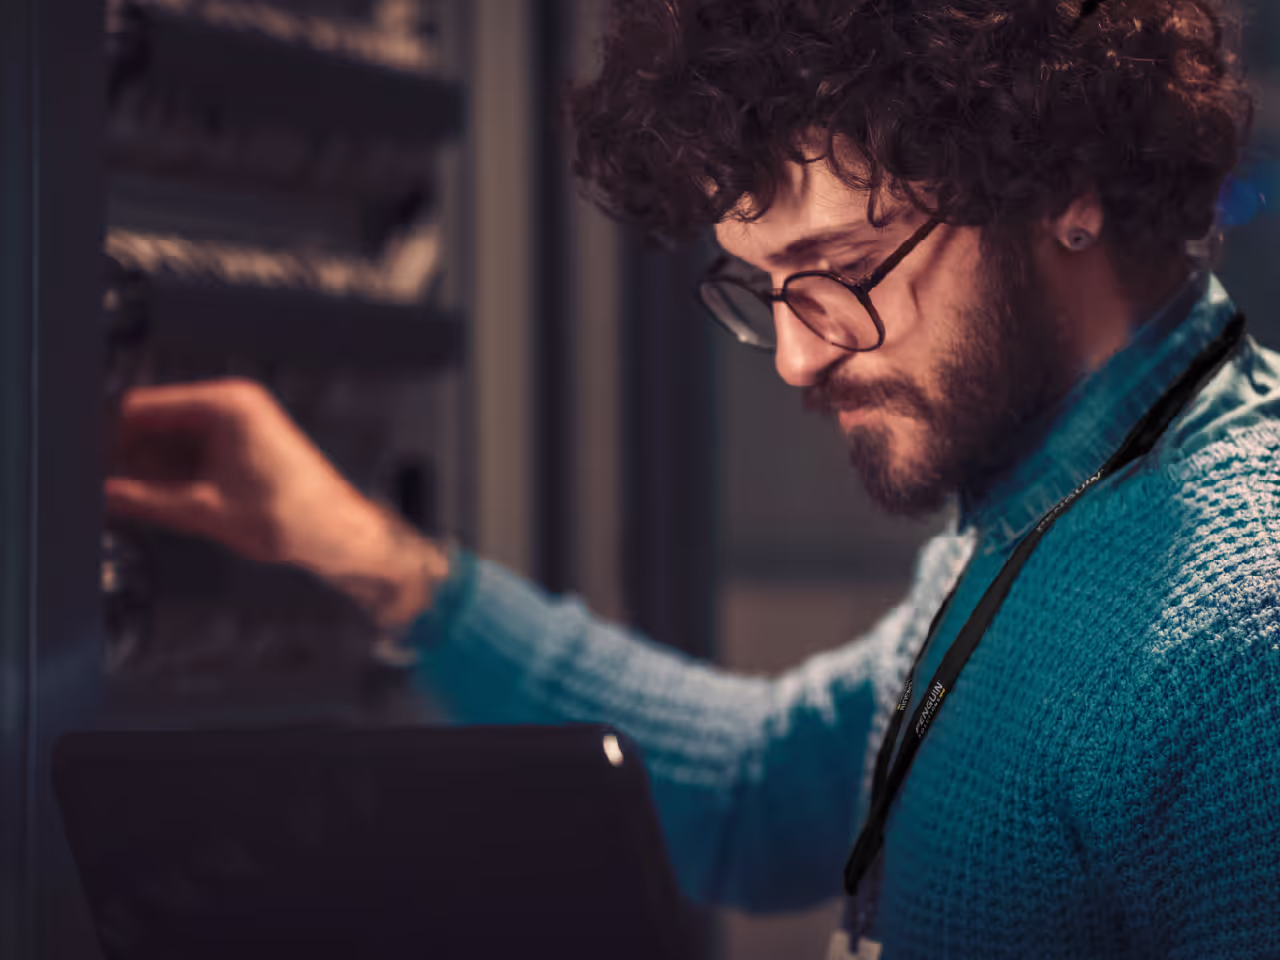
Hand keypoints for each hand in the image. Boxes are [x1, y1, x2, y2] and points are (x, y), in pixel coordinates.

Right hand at [105, 378, 447, 630]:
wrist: (339, 536)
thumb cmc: (293, 518)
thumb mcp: (204, 511)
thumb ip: (144, 499)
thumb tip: (101, 493)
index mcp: (225, 404)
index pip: (141, 406)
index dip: (103, 433)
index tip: (76, 459)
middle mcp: (231, 404)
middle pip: (152, 421)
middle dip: (120, 453)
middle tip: (87, 485)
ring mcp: (237, 424)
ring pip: (168, 440)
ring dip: (141, 467)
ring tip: (111, 497)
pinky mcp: (240, 446)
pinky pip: (190, 453)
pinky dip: (166, 474)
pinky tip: (144, 498)